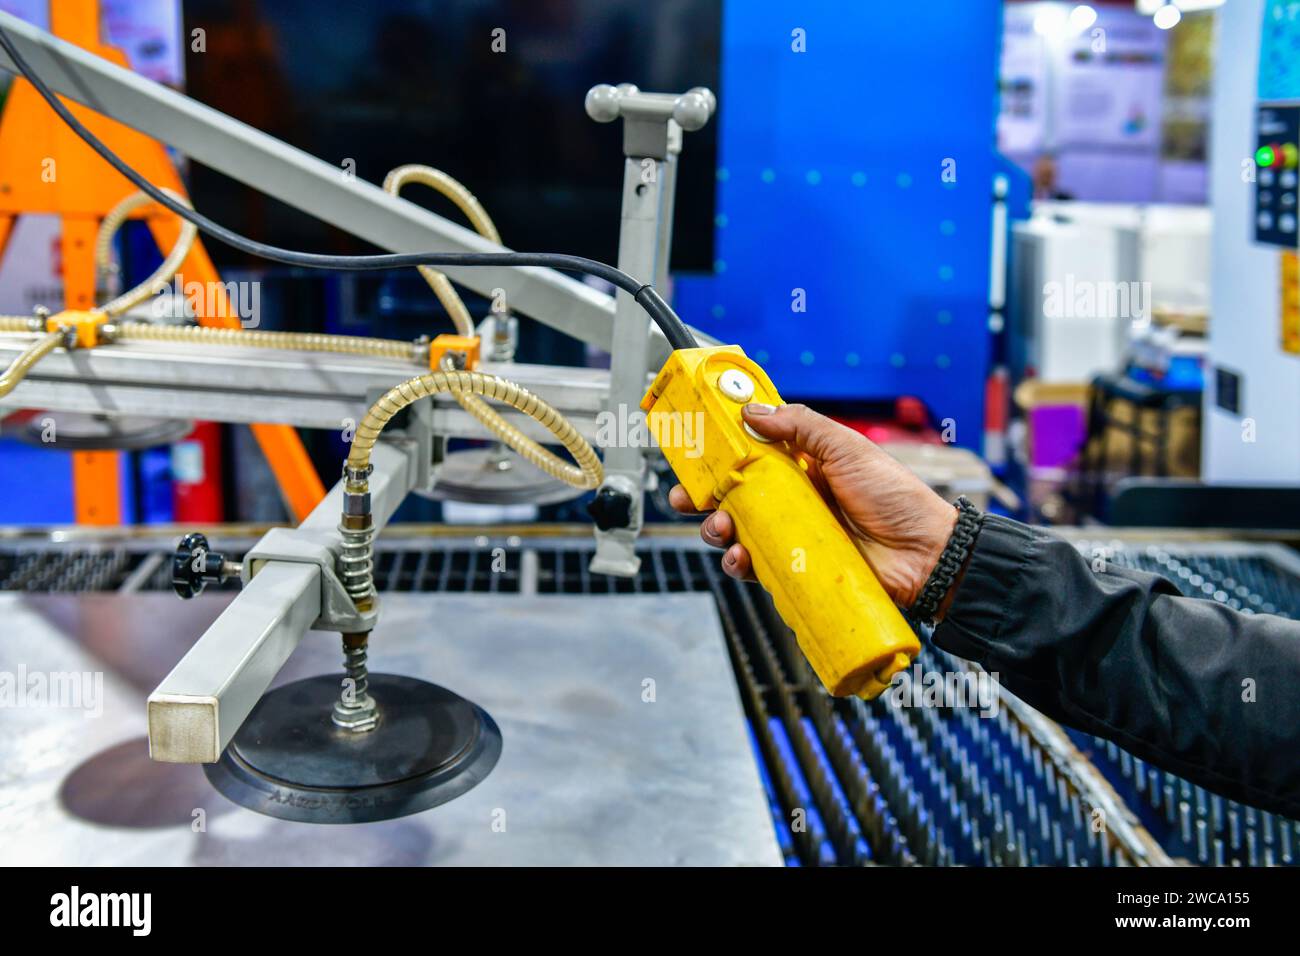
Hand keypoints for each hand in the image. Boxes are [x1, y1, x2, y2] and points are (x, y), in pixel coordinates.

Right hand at [668, 403, 958, 611]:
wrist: (927, 555)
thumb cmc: (896, 497)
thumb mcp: (848, 447)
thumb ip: (801, 425)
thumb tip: (753, 411)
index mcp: (804, 466)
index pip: (752, 454)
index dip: (721, 452)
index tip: (694, 450)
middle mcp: (794, 499)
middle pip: (735, 495)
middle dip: (705, 495)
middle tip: (686, 495)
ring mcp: (794, 535)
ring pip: (739, 531)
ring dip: (718, 528)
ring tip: (720, 528)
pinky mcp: (797, 568)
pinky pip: (757, 567)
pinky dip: (740, 564)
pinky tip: (739, 557)